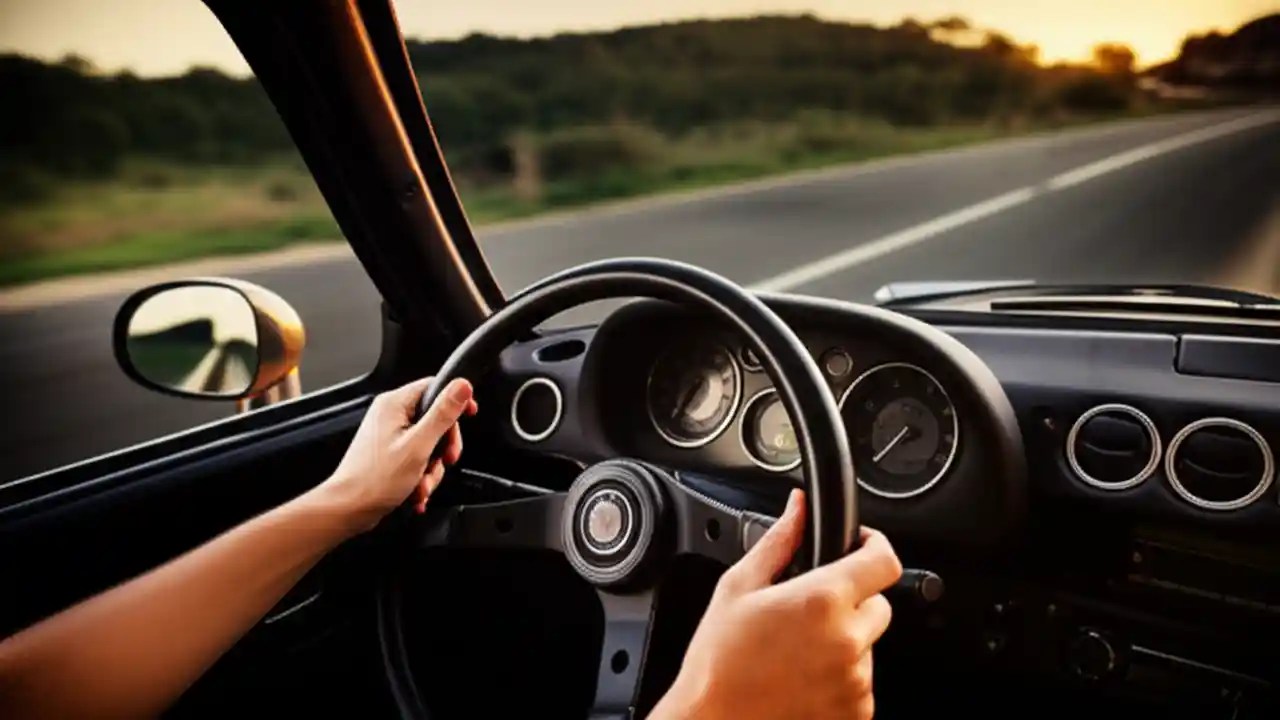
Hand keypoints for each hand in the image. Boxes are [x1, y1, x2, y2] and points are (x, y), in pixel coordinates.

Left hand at [321, 376, 477, 532]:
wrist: (348, 509)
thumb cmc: (375, 480)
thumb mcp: (419, 445)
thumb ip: (443, 415)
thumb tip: (462, 386)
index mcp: (394, 404)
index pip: (434, 388)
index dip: (455, 401)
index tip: (469, 413)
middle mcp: (389, 415)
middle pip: (435, 419)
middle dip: (443, 447)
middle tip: (445, 460)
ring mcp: (388, 435)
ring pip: (428, 444)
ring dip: (431, 468)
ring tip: (422, 484)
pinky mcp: (389, 453)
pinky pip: (416, 457)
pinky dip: (420, 475)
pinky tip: (416, 490)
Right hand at [653, 490, 901, 719]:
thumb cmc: (718, 662)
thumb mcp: (738, 588)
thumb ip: (779, 541)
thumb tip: (798, 507)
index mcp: (822, 602)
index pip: (884, 561)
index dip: (874, 547)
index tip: (860, 547)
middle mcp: (847, 642)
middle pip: (879, 605)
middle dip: (852, 601)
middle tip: (808, 612)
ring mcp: (855, 683)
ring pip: (868, 646)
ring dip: (844, 642)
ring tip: (796, 652)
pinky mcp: (856, 714)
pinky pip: (860, 683)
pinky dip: (840, 678)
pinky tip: (802, 678)